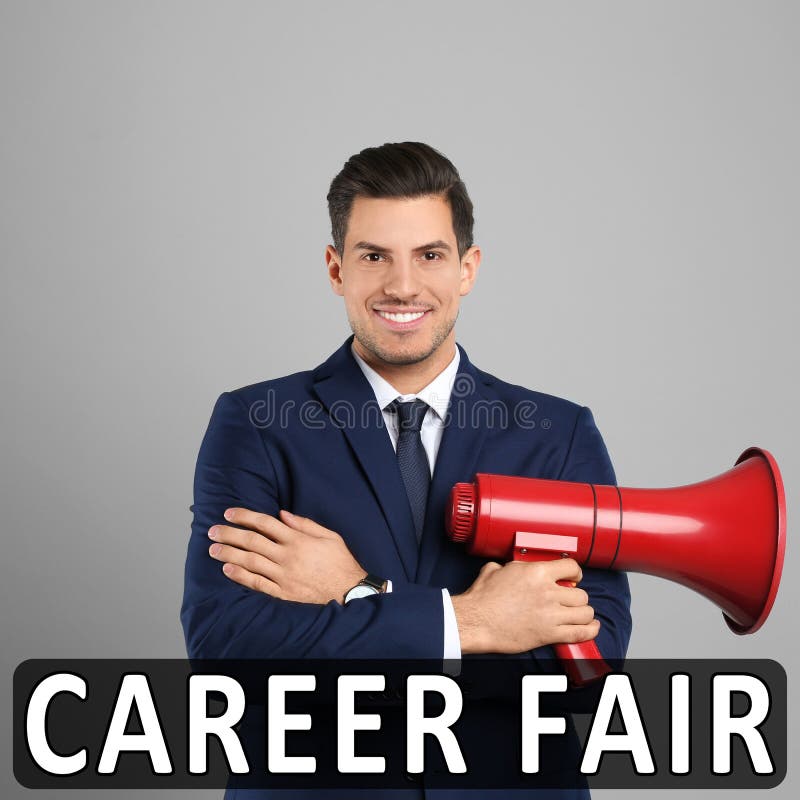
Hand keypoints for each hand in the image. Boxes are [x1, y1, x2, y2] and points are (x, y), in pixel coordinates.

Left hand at [208, 508, 365, 603]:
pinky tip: (227, 570)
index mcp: (298, 540)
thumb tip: (282, 514)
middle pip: (252, 541)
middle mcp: (288, 556)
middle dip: (229, 534)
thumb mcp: (329, 536)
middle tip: (212, 530)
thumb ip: (305, 524)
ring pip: (250, 562)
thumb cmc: (340, 562)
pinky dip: (240, 577)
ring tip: (213, 549)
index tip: (229, 513)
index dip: (244, 516)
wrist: (349, 592)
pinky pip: (257, 584)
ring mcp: (284, 576)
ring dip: (229, 554)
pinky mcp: (283, 593)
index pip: (265, 523)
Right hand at [450, 559, 598, 653]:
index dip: (575, 572)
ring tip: (579, 615)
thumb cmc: (482, 597)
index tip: (574, 577)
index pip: (571, 567)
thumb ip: (510, 567)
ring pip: (585, 613)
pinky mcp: (548, 634)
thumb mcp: (495, 570)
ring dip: (584, 614)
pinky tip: (590, 628)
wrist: (476, 621)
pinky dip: (589, 631)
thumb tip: (509, 568)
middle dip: (577, 597)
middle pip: (581, 594)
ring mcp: (550, 614)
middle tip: (570, 600)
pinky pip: (580, 633)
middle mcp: (548, 592)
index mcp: (536, 572)